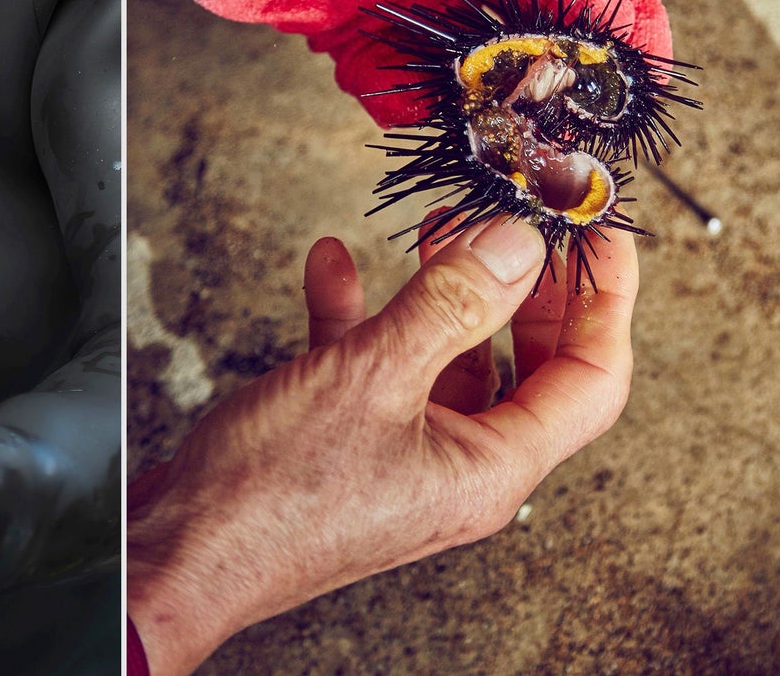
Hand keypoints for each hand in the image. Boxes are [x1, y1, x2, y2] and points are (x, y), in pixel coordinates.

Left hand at [124, 0, 669, 125]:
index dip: (630, 5)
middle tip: (581, 124)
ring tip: (507, 135)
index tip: (648, 71)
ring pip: (476, 56)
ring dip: (490, 97)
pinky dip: (416, 104)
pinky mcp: (354, 22)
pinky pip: (404, 80)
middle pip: (540, 10)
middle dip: (561, 67)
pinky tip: (427, 121)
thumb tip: (607, 15)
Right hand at [127, 215, 635, 674]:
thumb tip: (518, 246)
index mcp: (488, 468)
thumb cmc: (266, 502)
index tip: (596, 231)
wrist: (175, 555)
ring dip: (447, 290)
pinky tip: (333, 267)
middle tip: (528, 224)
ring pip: (451, 358)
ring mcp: (403, 455)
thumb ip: (450, 303)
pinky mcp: (348, 441)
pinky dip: (361, 310)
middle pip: (530, 365)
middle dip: (529, 286)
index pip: (591, 379)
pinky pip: (376, 365)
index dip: (604, 297)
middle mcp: (457, 467)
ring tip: (439, 228)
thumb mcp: (369, 378)